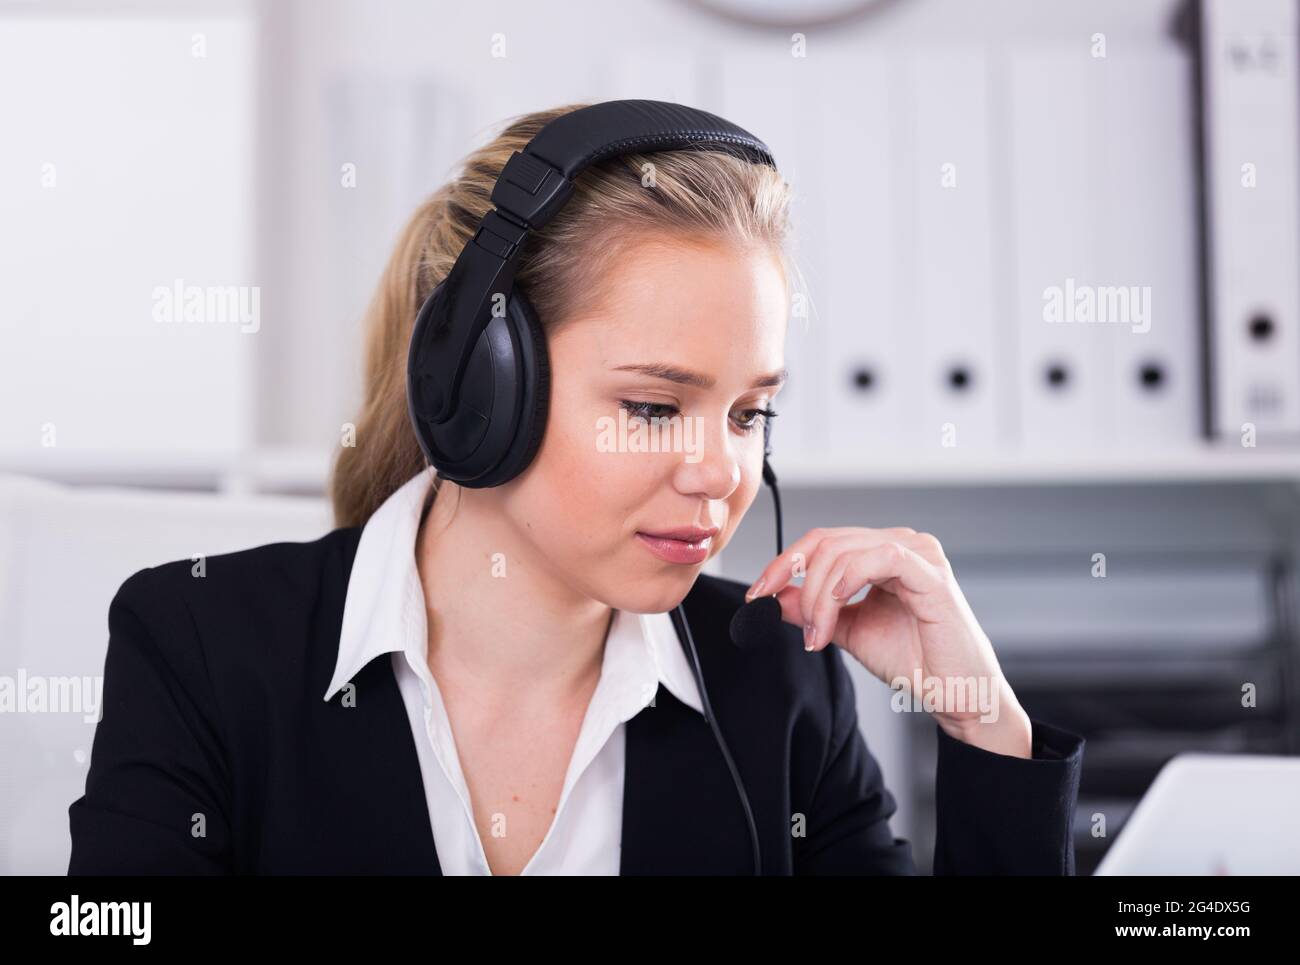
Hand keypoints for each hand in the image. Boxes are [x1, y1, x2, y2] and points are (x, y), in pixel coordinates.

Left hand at [746, 526, 1031, 757]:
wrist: (956, 694)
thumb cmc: (914, 661)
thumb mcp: (850, 631)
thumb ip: (815, 610)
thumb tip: (776, 595)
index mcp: (884, 552)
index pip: (824, 541)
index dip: (785, 562)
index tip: (758, 593)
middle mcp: (903, 544)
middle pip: (829, 542)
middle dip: (797, 581)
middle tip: (790, 622)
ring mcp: (920, 554)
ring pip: (845, 551)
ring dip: (820, 594)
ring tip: (819, 634)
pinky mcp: (931, 573)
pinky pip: (880, 557)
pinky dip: (847, 581)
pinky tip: (836, 609)